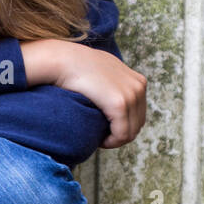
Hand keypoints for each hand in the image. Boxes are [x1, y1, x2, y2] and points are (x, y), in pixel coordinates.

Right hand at [21, 39, 146, 148]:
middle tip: (101, 137)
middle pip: (137, 125)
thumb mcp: (103, 71)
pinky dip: (111, 142)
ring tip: (99, 138)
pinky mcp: (119, 104)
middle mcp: (139, 87)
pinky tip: (99, 140)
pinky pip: (121, 134)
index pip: (139, 114)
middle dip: (120, 135)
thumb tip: (107, 94)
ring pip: (130, 133)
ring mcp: (131, 95)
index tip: (105, 130)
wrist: (64, 61)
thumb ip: (112, 82)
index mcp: (138, 81)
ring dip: (115, 140)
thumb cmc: (76, 68)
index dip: (123, 127)